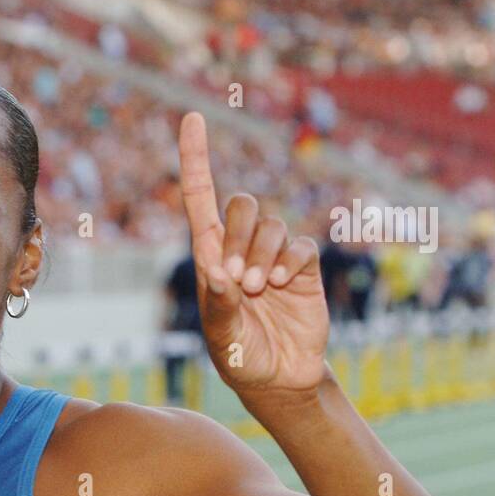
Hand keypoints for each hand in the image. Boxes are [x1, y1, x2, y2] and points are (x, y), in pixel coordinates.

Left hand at [177, 112, 329, 395]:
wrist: (278, 377)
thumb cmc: (238, 355)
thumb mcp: (220, 336)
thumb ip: (219, 306)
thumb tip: (218, 272)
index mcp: (209, 255)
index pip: (200, 197)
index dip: (195, 158)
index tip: (192, 119)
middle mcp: (240, 247)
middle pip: (240, 205)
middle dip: (239, 236)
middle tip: (238, 279)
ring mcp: (273, 255)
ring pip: (271, 225)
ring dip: (263, 254)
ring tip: (260, 290)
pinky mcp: (302, 267)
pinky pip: (300, 246)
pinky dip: (289, 262)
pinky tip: (282, 286)